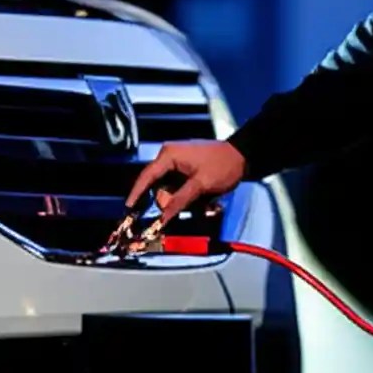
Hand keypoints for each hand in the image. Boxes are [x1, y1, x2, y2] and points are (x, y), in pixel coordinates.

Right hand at [125, 140, 246, 231]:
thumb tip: (163, 217)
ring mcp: (178, 163)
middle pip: (158, 187)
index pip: (147, 176)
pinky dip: (185, 197)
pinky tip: (199, 199)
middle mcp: (170, 157)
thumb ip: (179, 201)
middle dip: (169, 202)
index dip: (136, 193)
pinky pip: (178, 188)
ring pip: (169, 190)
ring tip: (199, 202)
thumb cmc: (223, 165)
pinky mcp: (185, 170)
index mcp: (169, 155)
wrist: (243, 157)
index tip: (129, 208)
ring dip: (179, 201)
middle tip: (184, 208)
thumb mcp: (200, 185)